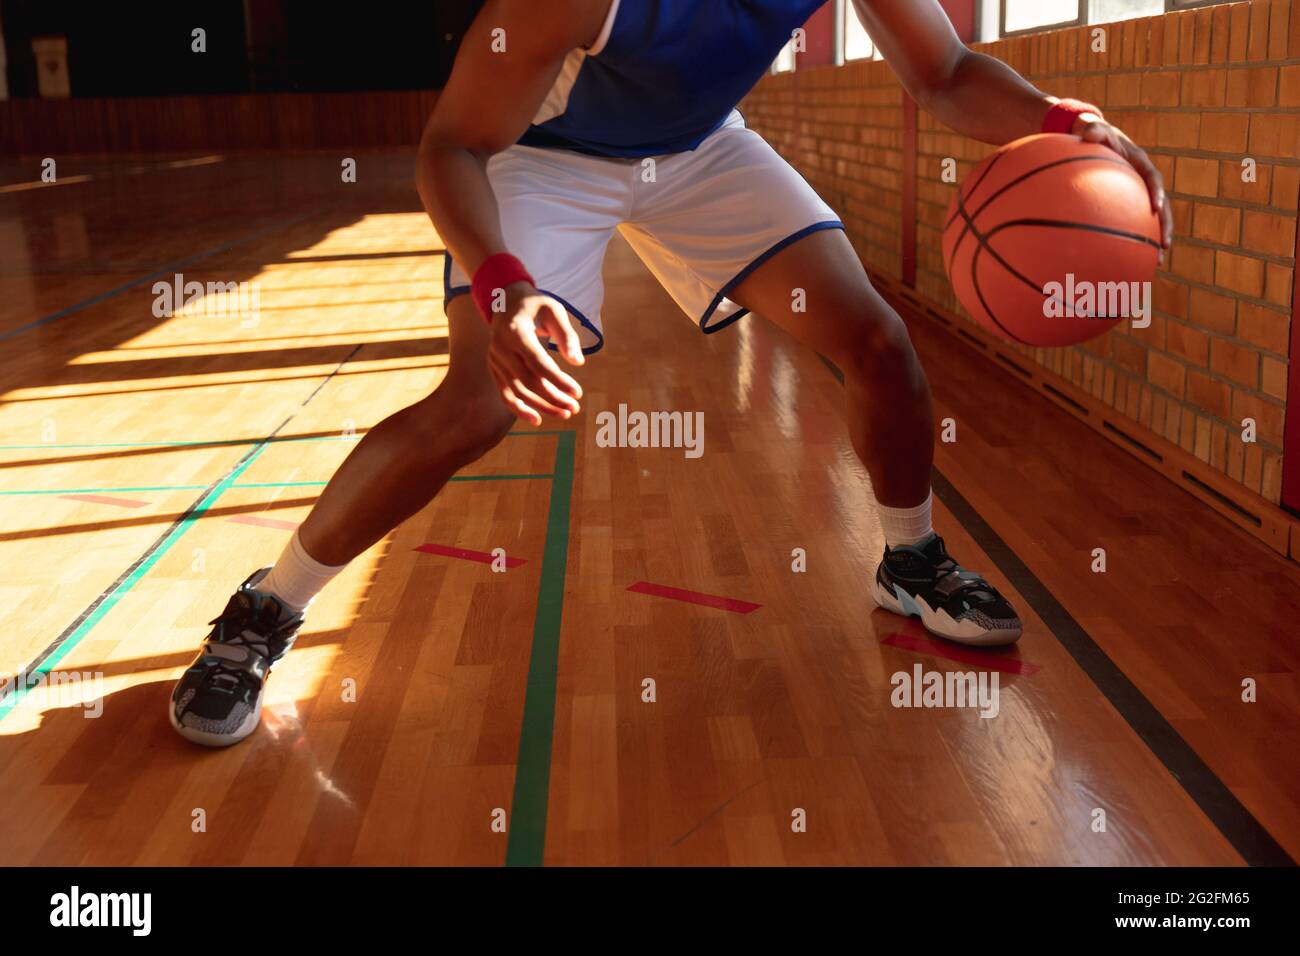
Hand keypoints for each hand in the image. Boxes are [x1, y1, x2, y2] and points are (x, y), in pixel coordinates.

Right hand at [486, 282, 584, 425]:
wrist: (505, 302)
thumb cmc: (535, 306)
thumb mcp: (554, 310)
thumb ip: (567, 335)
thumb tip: (578, 362)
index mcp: (515, 331)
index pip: (538, 362)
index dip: (558, 380)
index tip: (577, 393)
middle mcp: (500, 348)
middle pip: (528, 380)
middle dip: (553, 397)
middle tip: (574, 408)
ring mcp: (495, 360)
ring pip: (518, 391)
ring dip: (542, 406)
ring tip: (565, 413)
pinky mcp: (494, 369)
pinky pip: (505, 394)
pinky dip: (520, 409)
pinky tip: (538, 419)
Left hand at [1072, 115, 1173, 263]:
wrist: (1087, 138)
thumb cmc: (1089, 133)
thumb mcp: (1090, 127)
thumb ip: (1092, 130)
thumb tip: (1089, 132)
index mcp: (1138, 163)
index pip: (1153, 178)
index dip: (1157, 193)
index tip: (1157, 208)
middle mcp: (1141, 181)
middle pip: (1160, 206)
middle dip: (1165, 226)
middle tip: (1165, 246)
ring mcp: (1135, 194)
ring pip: (1150, 220)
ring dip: (1154, 241)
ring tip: (1156, 264)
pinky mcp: (1124, 204)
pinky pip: (1130, 223)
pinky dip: (1131, 240)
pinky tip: (1125, 261)